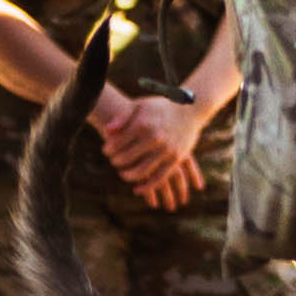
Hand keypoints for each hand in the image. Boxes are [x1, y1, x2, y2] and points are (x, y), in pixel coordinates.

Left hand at [90, 85, 208, 210]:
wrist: (190, 110)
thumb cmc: (160, 106)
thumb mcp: (140, 104)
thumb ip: (123, 116)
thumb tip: (107, 130)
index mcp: (143, 124)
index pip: (118, 143)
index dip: (109, 149)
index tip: (106, 150)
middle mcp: (155, 138)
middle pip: (127, 158)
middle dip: (116, 162)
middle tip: (113, 162)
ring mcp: (166, 150)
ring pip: (142, 171)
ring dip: (129, 175)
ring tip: (123, 174)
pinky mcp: (176, 159)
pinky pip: (160, 178)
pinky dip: (147, 187)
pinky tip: (137, 190)